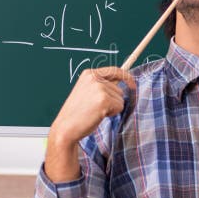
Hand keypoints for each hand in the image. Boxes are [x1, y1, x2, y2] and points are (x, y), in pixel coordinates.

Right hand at [44, 67, 135, 181]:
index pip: (115, 70)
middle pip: (119, 88)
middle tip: (96, 108)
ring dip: (112, 107)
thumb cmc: (77, 113)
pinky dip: (113, 113)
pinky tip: (99, 115)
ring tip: (95, 111)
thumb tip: (123, 83)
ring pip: (120, 98)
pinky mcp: (104, 99)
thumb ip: (101, 85)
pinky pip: (120, 106)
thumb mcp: (87, 92)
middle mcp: (94, 78)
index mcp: (89, 74)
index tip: (133, 85)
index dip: (126, 77)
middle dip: (113, 100)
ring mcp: (99, 88)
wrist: (66, 127)